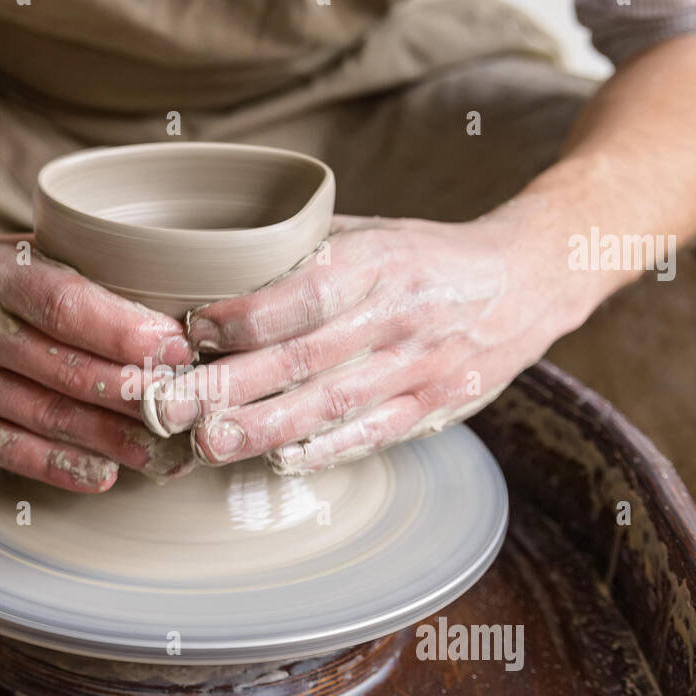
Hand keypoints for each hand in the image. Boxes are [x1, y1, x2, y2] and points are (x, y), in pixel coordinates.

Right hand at [0, 232, 195, 490]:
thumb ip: (62, 270)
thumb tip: (153, 290)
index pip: (62, 303)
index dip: (121, 328)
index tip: (174, 345)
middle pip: (63, 369)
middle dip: (134, 392)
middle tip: (192, 408)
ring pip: (44, 417)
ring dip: (111, 439)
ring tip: (166, 453)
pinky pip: (8, 451)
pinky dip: (59, 466)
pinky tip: (103, 475)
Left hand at [144, 213, 598, 472]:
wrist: (529, 280)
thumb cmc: (427, 257)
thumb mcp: (373, 232)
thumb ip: (305, 252)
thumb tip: (214, 268)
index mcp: (377, 262)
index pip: (300, 295)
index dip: (242, 319)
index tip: (189, 333)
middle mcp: (396, 316)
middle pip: (302, 358)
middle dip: (228, 387)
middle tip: (167, 407)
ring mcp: (418, 367)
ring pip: (331, 405)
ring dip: (263, 430)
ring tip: (207, 445)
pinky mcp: (434, 406)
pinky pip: (373, 434)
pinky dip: (325, 452)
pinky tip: (279, 462)